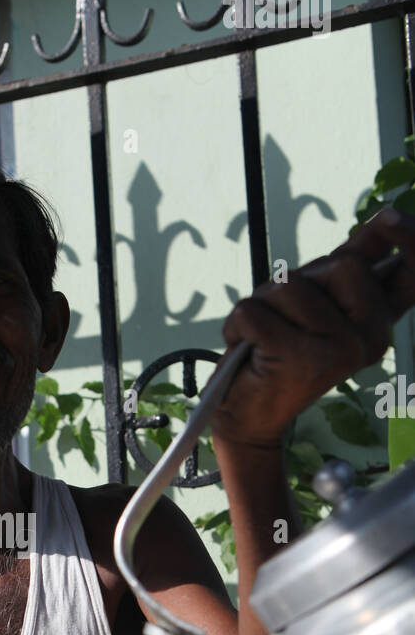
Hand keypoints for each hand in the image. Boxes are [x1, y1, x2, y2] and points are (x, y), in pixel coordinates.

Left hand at [212, 207, 414, 448]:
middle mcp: (370, 339)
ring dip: (263, 303)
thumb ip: (354, 262)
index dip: (409, 238)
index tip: (389, 219)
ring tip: (264, 337)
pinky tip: (248, 348)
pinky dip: (237, 324)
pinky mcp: (299, 360)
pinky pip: (253, 311)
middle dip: (300, 279)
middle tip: (286, 317)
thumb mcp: (320, 303)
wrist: (248, 417)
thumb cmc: (279, 353)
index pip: (412, 273)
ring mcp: (339, 352)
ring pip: (290, 285)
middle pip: (341, 265)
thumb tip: (388, 217)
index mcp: (378, 323)